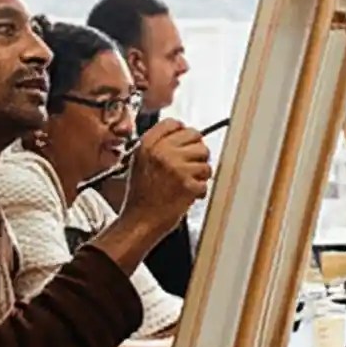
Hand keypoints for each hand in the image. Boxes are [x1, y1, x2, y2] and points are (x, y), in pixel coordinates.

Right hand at [121, 118, 211, 236]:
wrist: (140, 221)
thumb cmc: (141, 196)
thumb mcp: (139, 163)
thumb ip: (158, 146)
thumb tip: (183, 134)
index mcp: (147, 146)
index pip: (174, 124)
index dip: (184, 133)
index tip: (186, 141)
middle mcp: (162, 153)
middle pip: (195, 137)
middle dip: (196, 152)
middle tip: (190, 165)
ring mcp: (176, 168)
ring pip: (205, 159)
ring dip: (200, 172)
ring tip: (187, 182)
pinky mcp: (188, 185)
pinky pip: (206, 180)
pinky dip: (200, 189)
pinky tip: (188, 194)